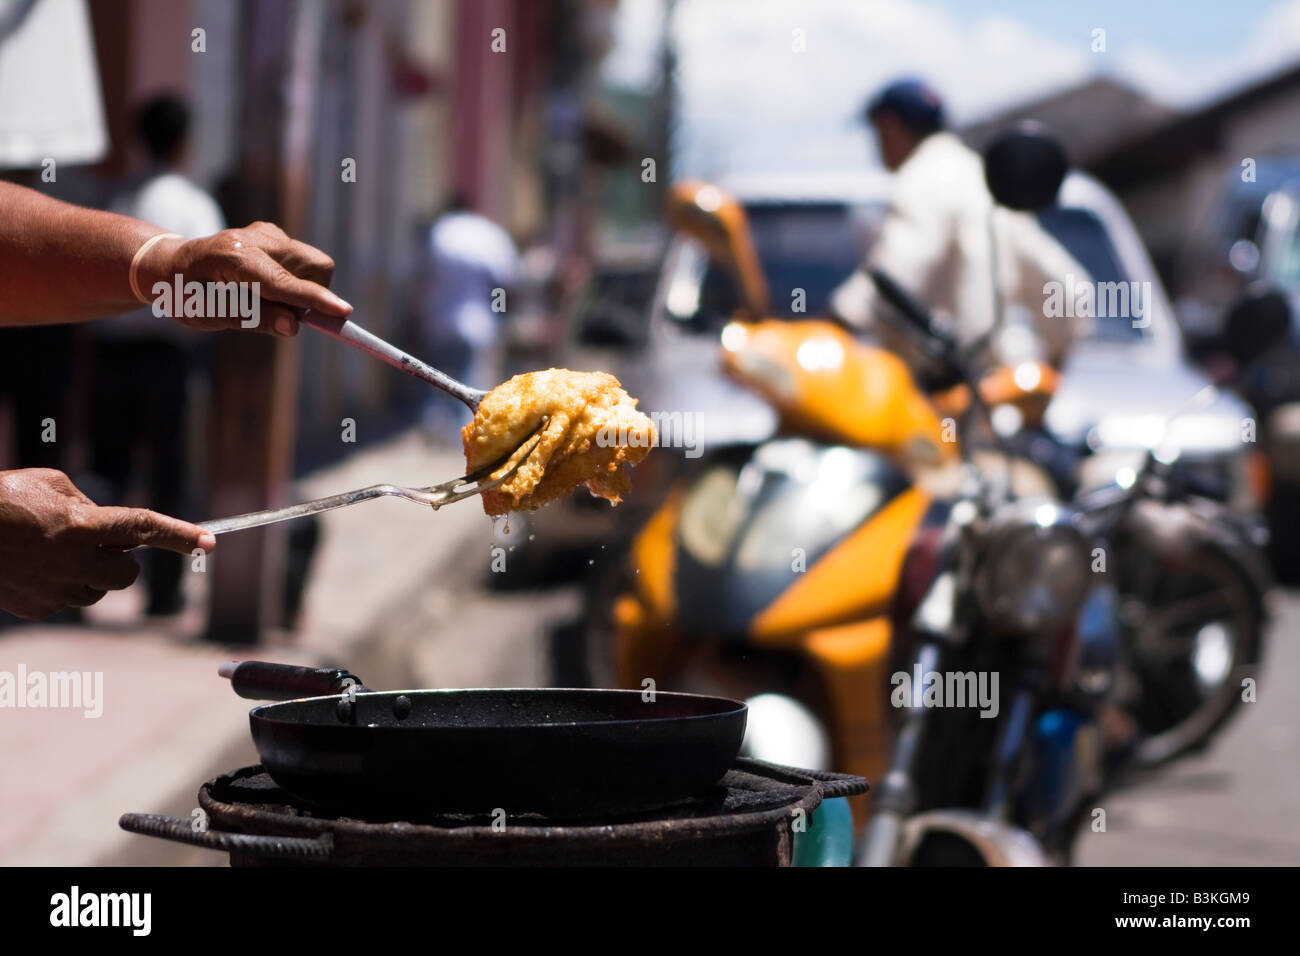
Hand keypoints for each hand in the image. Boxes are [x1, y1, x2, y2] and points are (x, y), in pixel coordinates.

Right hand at [0, 469, 214, 619]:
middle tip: (99, 546)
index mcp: (79, 524)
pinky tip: (36, 568)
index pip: (142, 530)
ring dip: (90, 575)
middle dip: (122, 563)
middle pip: (127, 576)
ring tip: (53, 553)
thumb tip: (113, 531)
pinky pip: (67, 601)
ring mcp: (53, 589)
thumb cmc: (5, 498)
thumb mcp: (52, 485)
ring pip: (98, 592)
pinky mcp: (37, 608)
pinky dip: (62, 586)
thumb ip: (91, 506)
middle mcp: (70, 561)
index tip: (209, 542)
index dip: (179, 535)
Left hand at [137, 221, 350, 335]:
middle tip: (285, 314)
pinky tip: (264, 285)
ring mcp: (267, 233)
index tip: (343, 312)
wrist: (170, 262)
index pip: (283, 282)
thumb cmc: (186, 293)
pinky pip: (302, 261)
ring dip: (304, 288)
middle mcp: (255, 238)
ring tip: (267, 299)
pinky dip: (296, 279)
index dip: (314, 300)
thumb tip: (295, 327)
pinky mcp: (274, 234)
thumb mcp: (211, 315)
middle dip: (314, 293)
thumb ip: (255, 320)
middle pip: (314, 265)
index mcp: (233, 258)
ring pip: (314, 264)